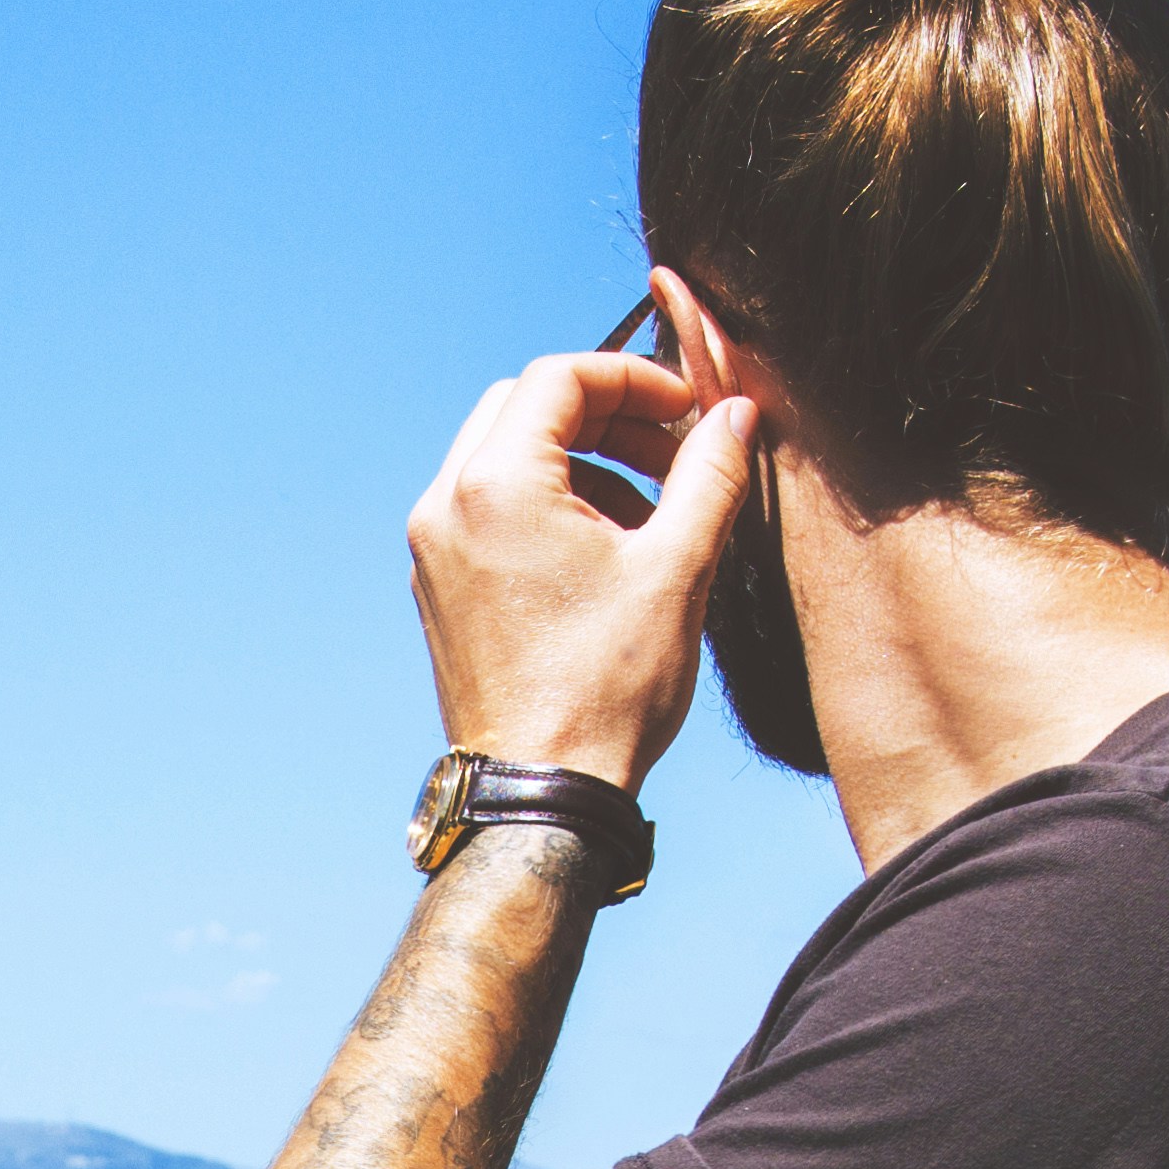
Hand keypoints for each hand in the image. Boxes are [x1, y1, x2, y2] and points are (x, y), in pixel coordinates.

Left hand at [407, 272, 752, 789]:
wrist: (542, 790)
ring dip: (579, 462)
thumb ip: (709, 475)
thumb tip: (734, 414)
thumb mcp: (677, 567)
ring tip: (648, 511)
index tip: (687, 411)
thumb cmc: (606, 687)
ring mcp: (433, 551)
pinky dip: (545, 505)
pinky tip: (605, 552)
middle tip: (668, 451)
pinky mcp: (439, 589)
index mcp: (495, 486)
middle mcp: (445, 507)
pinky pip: (487, 511)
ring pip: (503, 458)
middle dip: (604, 415)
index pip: (561, 378)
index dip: (635, 380)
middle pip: (524, 408)